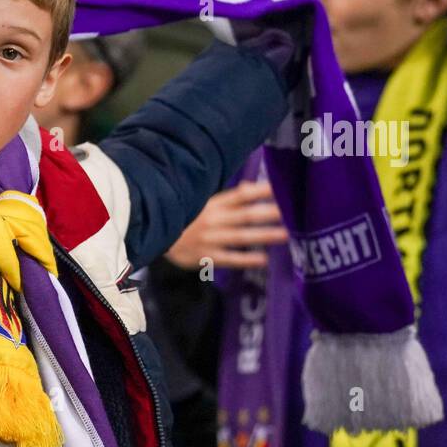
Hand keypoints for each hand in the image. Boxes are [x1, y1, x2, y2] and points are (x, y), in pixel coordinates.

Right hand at [164, 180, 286, 270]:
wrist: (156, 236)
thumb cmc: (186, 219)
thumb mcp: (202, 203)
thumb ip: (228, 198)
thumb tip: (251, 186)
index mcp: (213, 204)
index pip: (240, 195)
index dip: (260, 191)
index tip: (280, 188)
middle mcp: (213, 219)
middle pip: (245, 215)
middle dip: (268, 213)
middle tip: (290, 212)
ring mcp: (210, 239)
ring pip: (240, 236)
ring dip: (263, 235)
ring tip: (285, 235)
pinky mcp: (205, 256)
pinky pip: (229, 258)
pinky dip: (245, 259)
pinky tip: (263, 260)